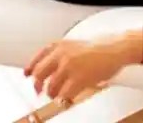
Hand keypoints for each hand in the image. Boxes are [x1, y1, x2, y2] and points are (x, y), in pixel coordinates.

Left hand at [24, 32, 139, 101]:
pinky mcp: (78, 79)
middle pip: (39, 74)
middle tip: (39, 91)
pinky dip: (64, 99)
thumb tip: (49, 67)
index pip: (38, 57)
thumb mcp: (75, 44)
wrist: (116, 48)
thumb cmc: (100, 47)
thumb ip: (61, 53)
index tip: (27, 74)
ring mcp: (69, 67)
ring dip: (52, 94)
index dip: (30, 67)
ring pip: (51, 87)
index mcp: (60, 45)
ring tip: (57, 96)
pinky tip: (67, 99)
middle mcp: (61, 55)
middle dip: (37, 85)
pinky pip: (64, 94)